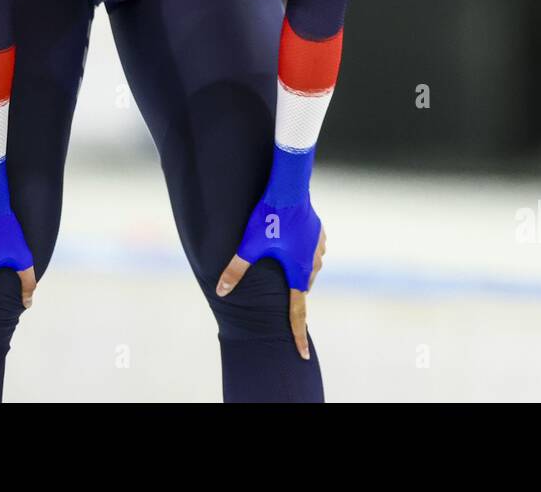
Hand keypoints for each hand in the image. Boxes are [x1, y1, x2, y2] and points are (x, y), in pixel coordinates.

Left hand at [217, 196, 326, 359]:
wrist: (289, 187)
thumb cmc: (269, 218)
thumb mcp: (249, 246)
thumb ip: (236, 270)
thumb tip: (221, 292)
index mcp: (298, 272)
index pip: (298, 311)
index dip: (298, 334)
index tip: (303, 353)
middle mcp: (313, 263)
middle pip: (301, 287)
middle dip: (290, 290)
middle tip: (275, 283)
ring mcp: (319, 247)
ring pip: (307, 267)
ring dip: (295, 267)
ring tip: (278, 255)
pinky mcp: (319, 232)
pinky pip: (311, 249)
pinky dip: (301, 250)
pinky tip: (289, 239)